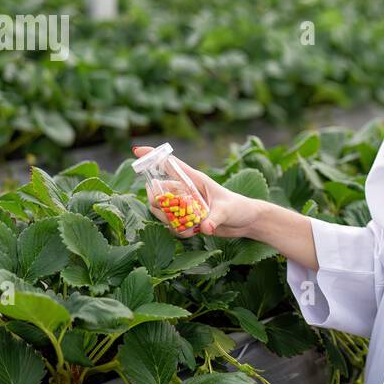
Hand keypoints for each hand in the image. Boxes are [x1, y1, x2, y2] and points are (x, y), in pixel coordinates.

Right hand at [131, 146, 263, 237]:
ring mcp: (185, 205)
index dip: (153, 156)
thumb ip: (215, 218)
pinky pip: (172, 224)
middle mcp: (187, 190)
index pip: (170, 163)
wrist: (247, 222)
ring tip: (184, 226)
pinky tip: (192, 233)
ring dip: (166, 218)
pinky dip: (177, 230)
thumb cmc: (240, 208)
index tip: (136, 150)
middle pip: (159, 190)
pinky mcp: (187, 219)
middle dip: (156, 199)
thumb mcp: (227, 211)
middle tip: (161, 207)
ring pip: (162, 209)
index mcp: (194, 179)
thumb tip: (205, 228)